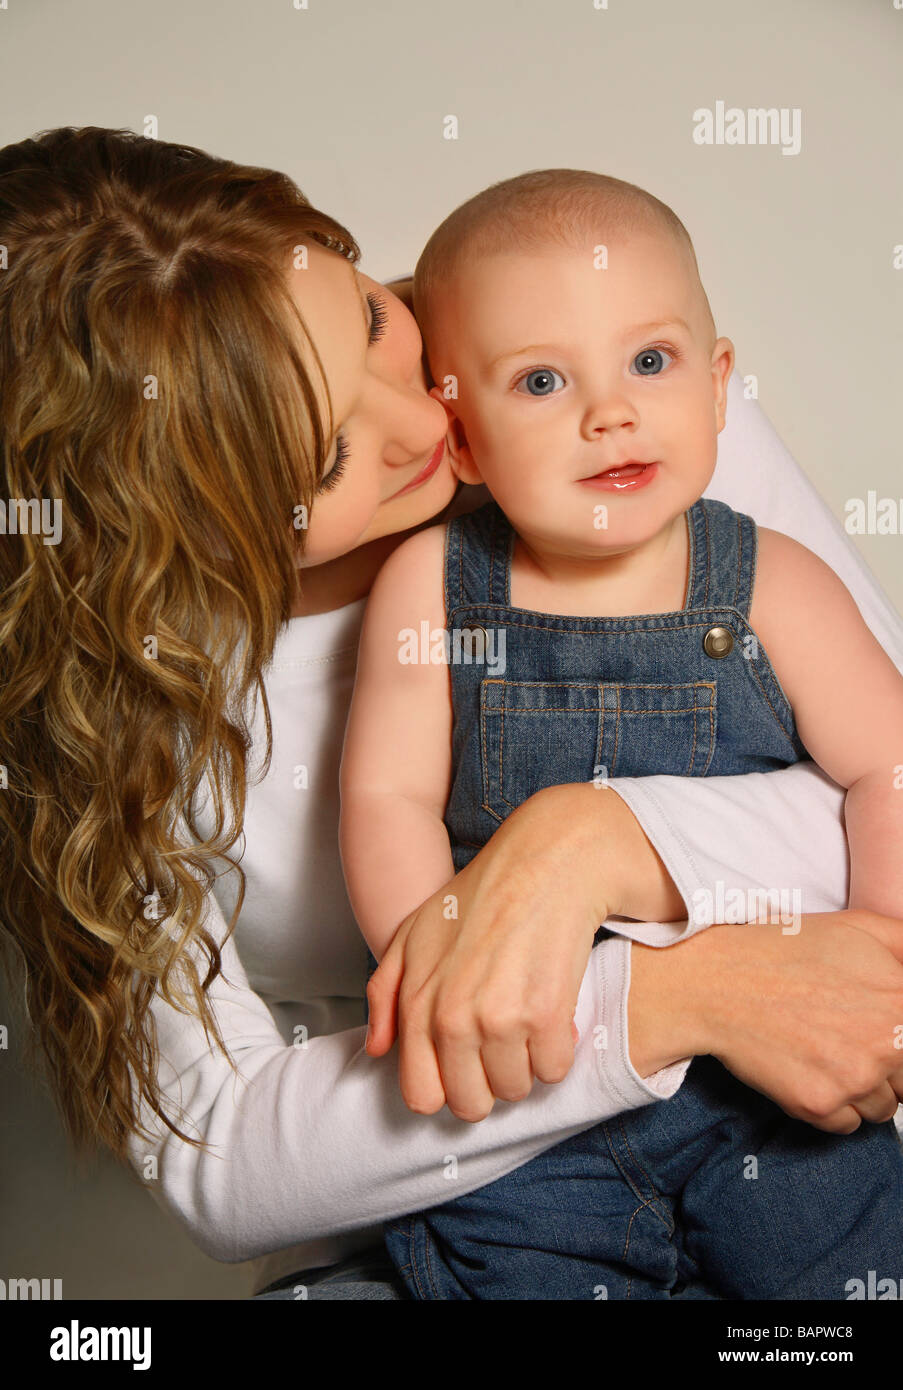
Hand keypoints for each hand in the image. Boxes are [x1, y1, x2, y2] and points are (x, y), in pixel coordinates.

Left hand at [366, 783, 678, 1120]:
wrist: (544, 862)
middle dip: (488, 1081)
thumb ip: (385, 994)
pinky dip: (559, 1049)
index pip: (421, 1096)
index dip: (447, 1087)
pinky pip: (555, 1070)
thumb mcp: (413, 935)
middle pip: (472, 1104)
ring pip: (516, 1090)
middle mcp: (453, 1019)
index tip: (466, 1065)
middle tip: (502, 1043)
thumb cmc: (479, 897)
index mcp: (417, 1005)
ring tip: (528, 1019)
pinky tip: (554, 1013)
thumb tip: (379, 1050)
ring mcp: (499, 1019)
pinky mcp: (547, 1014)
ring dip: (526, 1064)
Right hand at [628, 909, 902, 1133]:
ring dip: (859, 1088)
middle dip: (885, 1066)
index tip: (877, 1036)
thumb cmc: (783, 952)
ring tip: (823, 1052)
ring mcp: (853, 1078)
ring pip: (881, 1107)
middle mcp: (886, 1044)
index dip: (895, 1039)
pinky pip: (847, 1124)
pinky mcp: (820, 1104)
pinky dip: (832, 1105)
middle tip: (846, 1039)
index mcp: (900, 1001)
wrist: (718, 982)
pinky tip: (807, 1070)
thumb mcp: (858, 927)